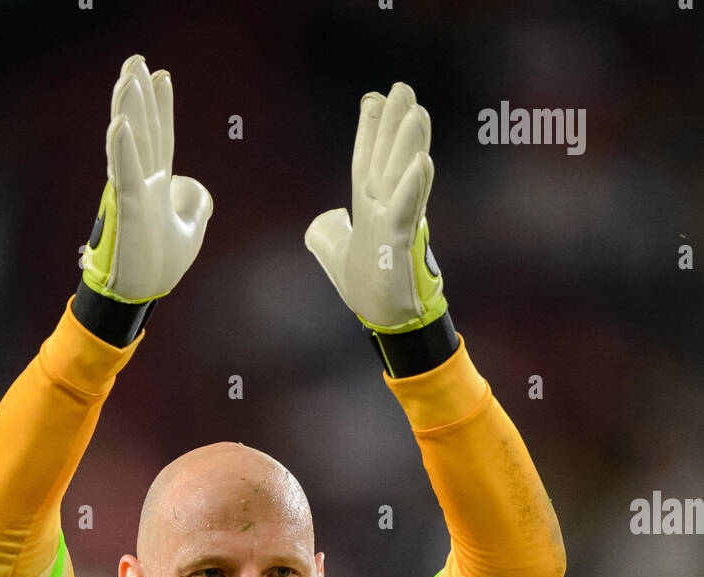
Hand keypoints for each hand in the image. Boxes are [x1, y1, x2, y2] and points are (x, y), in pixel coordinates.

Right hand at [82, 54, 212, 302]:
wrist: (141, 294)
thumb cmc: (159, 266)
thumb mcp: (190, 233)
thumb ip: (196, 207)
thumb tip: (200, 193)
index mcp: (156, 185)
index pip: (161, 137)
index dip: (161, 107)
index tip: (161, 76)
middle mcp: (142, 181)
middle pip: (144, 130)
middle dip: (140, 95)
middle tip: (136, 60)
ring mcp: (133, 191)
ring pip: (130, 142)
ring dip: (129, 109)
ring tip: (127, 76)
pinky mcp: (127, 207)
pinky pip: (124, 172)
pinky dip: (122, 148)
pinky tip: (121, 123)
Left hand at [305, 81, 446, 332]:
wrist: (385, 321)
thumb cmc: (369, 288)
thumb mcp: (337, 256)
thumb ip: (327, 235)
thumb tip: (320, 222)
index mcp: (369, 209)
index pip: (367, 163)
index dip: (369, 131)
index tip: (372, 98)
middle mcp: (385, 210)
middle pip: (387, 160)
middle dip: (393, 125)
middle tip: (401, 87)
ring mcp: (395, 226)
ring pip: (402, 178)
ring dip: (407, 145)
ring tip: (415, 110)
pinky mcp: (399, 246)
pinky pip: (406, 212)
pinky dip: (412, 187)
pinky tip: (422, 161)